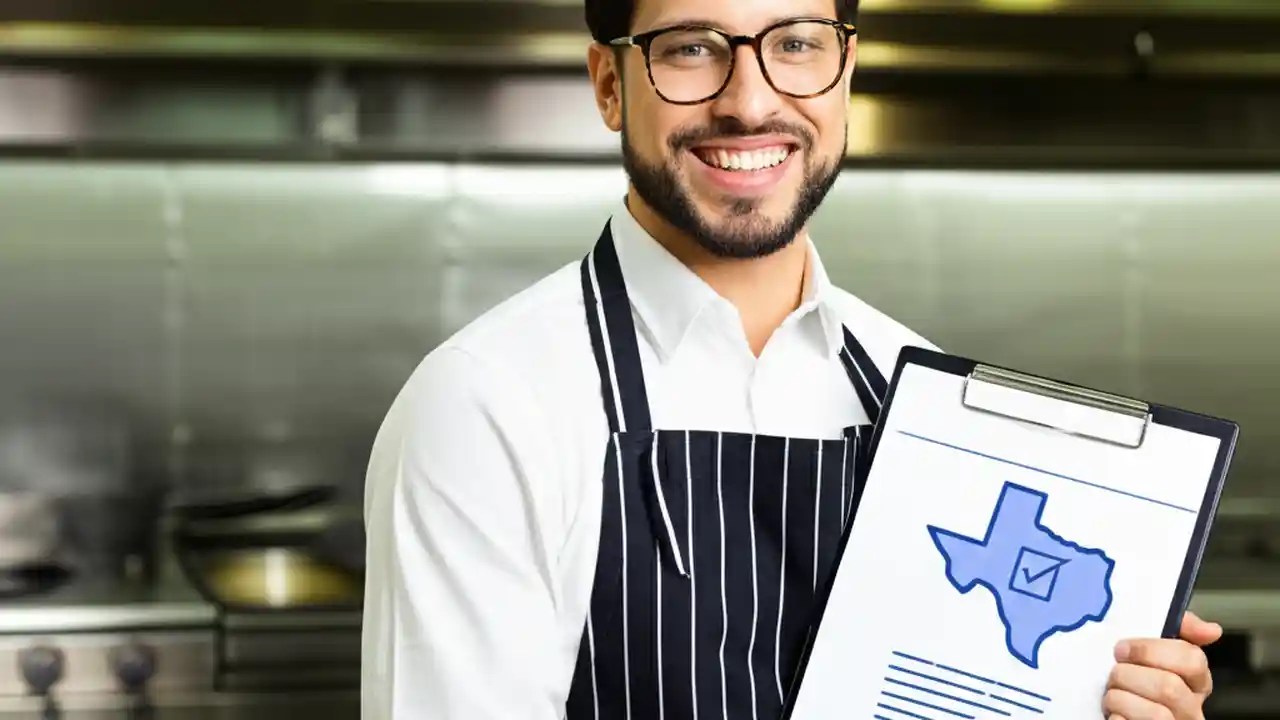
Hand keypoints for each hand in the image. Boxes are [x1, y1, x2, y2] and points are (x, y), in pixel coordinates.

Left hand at [1103, 611, 1222, 719]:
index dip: (1150, 650)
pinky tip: (1114, 714)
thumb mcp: (1152, 651)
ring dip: (1119, 699)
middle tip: (1113, 674)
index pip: (1193, 660)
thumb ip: (1180, 630)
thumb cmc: (1133, 679)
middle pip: (1169, 687)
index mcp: (1196, 683)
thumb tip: (1213, 630)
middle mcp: (1191, 710)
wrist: (1112, 711)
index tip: (1122, 649)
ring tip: (1111, 696)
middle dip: (1128, 675)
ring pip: (1155, 714)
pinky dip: (1116, 718)